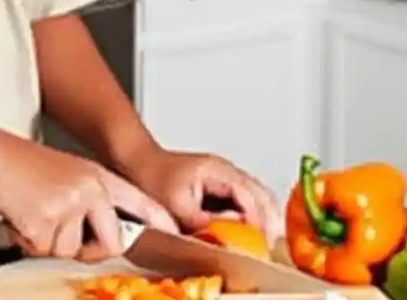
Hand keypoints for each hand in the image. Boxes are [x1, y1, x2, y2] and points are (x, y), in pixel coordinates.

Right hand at [0, 139, 177, 262]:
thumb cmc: (26, 166)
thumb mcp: (71, 174)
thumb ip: (92, 200)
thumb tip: (103, 233)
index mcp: (98, 178)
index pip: (139, 202)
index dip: (158, 221)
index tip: (173, 233)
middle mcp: (90, 191)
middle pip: (113, 243)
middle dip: (90, 249)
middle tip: (64, 234)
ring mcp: (71, 205)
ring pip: (72, 251)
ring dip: (51, 241)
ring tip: (37, 214)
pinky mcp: (47, 221)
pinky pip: (46, 250)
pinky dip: (31, 240)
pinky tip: (25, 217)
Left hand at [122, 148, 277, 236]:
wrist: (138, 162)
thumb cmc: (152, 176)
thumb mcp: (176, 204)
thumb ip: (201, 221)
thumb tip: (222, 237)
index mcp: (220, 171)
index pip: (251, 196)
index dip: (259, 221)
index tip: (261, 241)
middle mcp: (227, 172)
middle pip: (261, 195)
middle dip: (268, 220)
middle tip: (267, 244)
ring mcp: (225, 177)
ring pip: (256, 197)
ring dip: (261, 218)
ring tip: (262, 241)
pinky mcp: (220, 186)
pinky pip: (244, 200)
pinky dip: (250, 215)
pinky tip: (246, 231)